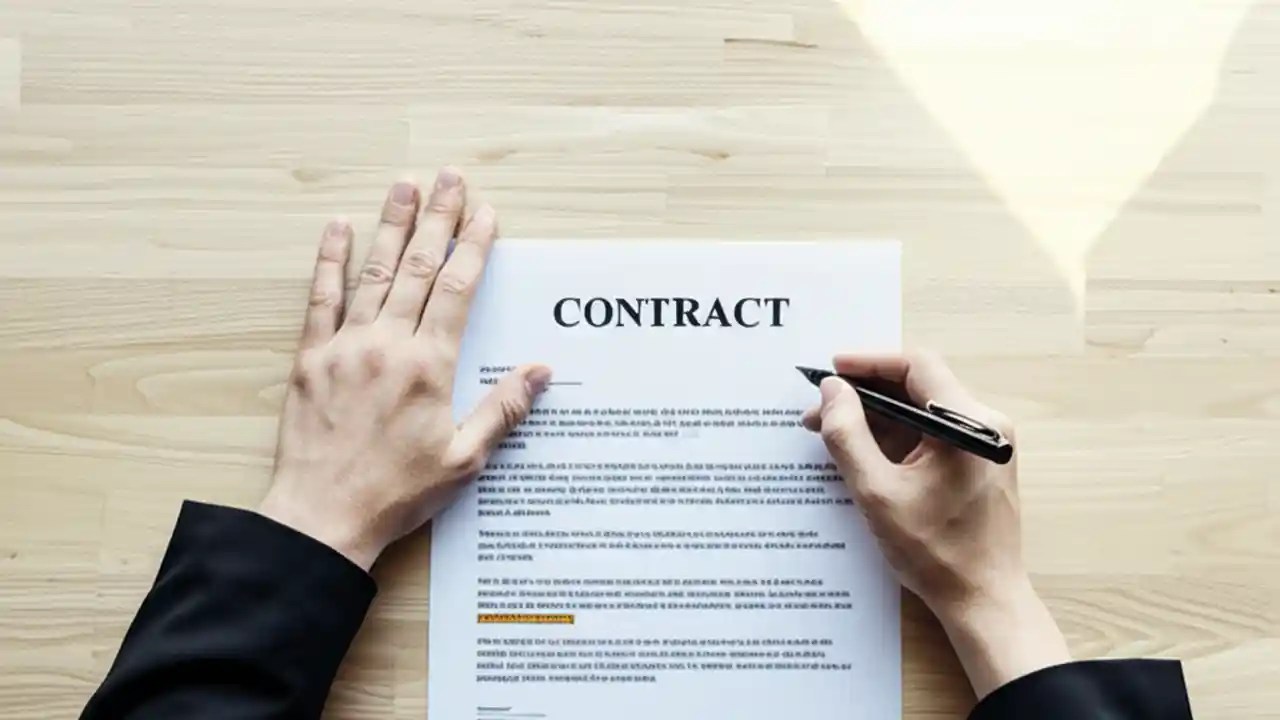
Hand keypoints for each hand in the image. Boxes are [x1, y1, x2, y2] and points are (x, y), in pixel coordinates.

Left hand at [259, 170, 550, 571]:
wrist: (322, 518)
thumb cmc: (397, 494)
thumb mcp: (463, 459)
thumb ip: (502, 409)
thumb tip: (540, 370)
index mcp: (428, 366)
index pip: (456, 290)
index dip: (473, 247)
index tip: (486, 214)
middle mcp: (387, 345)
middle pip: (417, 267)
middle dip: (438, 218)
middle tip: (451, 178)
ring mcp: (345, 347)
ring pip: (372, 272)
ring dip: (391, 224)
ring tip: (405, 185)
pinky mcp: (310, 360)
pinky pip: (321, 299)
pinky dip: (330, 261)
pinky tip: (338, 227)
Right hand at [802, 351, 1069, 698]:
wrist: (984, 599)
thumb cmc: (936, 553)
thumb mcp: (877, 492)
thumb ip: (849, 436)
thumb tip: (831, 391)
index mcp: (967, 423)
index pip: (916, 365)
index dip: (868, 362)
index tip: (830, 371)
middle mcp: (984, 424)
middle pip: (918, 384)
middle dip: (865, 391)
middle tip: (821, 407)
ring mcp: (985, 443)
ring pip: (922, 408)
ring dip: (877, 414)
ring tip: (832, 428)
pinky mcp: (978, 461)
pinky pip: (932, 431)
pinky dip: (896, 434)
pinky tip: (862, 448)